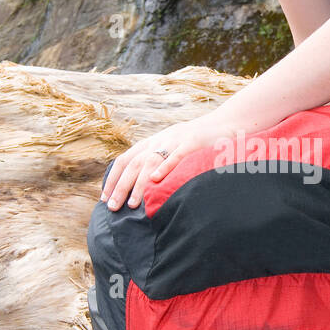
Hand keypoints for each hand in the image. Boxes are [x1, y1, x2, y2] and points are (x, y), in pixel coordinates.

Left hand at [100, 116, 221, 210]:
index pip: (125, 159)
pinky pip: (177, 155)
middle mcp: (160, 139)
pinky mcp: (193, 142)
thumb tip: (141, 187)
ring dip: (139, 183)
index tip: (104, 198)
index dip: (113, 179)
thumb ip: (158, 162)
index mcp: (153, 141)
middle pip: (133, 163)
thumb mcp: (173, 148)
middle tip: (113, 207)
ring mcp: (176, 140)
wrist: (224, 123)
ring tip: (132, 203)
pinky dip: (165, 167)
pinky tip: (155, 180)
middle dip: (120, 186)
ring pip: (150, 161)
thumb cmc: (198, 142)